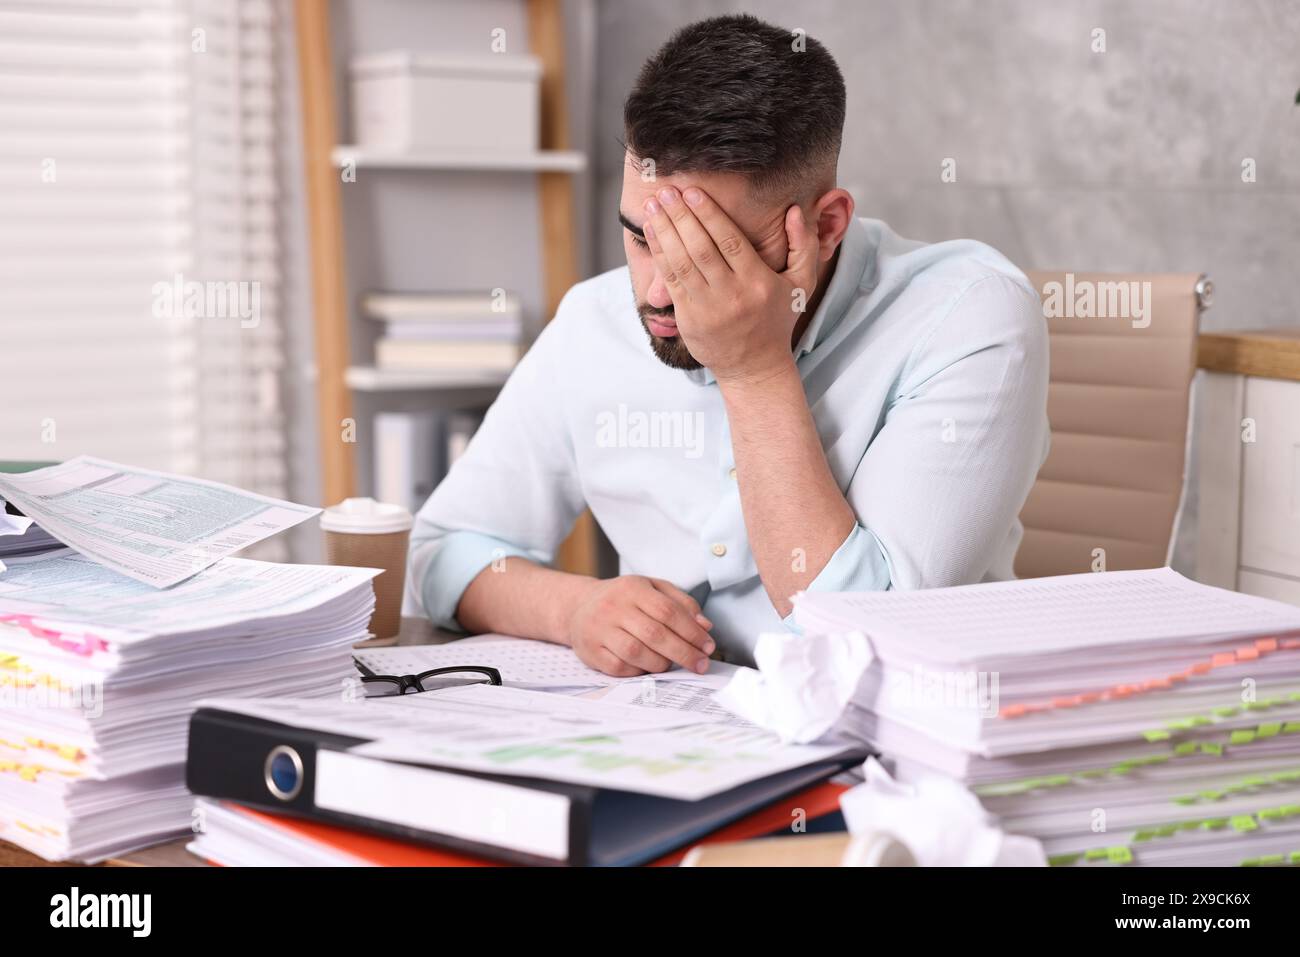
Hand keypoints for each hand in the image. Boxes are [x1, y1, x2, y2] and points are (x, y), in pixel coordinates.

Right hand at [566, 576, 714, 676]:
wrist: (579, 607)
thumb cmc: (624, 599)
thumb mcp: (653, 589)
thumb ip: (681, 603)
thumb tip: (705, 626)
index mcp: (632, 588)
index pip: (668, 611)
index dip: (692, 631)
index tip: (708, 646)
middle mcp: (613, 607)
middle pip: (655, 634)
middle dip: (683, 652)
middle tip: (701, 664)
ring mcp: (599, 630)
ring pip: (637, 653)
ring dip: (662, 663)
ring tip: (672, 663)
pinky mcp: (591, 651)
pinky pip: (620, 668)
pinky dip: (640, 671)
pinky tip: (648, 667)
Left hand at [641, 185, 818, 382]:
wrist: (754, 366)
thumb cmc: (777, 320)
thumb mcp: (801, 284)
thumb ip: (804, 245)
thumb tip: (796, 210)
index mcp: (758, 282)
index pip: (730, 241)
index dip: (708, 214)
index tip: (692, 191)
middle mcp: (731, 295)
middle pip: (701, 248)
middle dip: (681, 216)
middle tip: (667, 190)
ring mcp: (707, 308)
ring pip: (681, 262)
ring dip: (664, 230)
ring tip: (653, 204)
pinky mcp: (688, 318)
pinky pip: (670, 280)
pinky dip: (659, 253)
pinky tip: (652, 231)